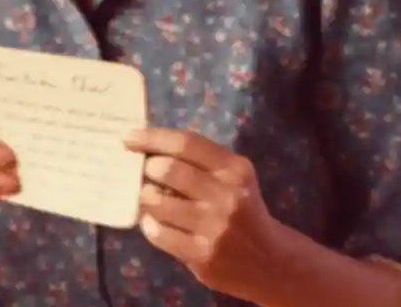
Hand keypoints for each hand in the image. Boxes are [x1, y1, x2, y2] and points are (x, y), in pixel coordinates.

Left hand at [123, 127, 288, 302]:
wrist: (271, 262)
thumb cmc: (244, 211)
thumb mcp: (235, 180)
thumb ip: (200, 164)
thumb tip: (148, 150)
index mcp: (235, 169)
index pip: (186, 144)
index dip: (153, 137)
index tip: (129, 138)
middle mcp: (227, 195)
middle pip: (167, 169)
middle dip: (148, 170)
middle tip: (145, 175)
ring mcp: (213, 227)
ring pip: (156, 202)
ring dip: (146, 198)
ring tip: (151, 200)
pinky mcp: (201, 255)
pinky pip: (158, 233)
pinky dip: (150, 225)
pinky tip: (157, 223)